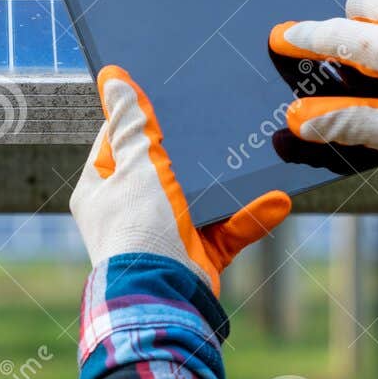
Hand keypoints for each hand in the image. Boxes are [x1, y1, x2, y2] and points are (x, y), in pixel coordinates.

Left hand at [71, 65, 291, 294]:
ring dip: (226, 182)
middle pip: (160, 166)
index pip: (115, 140)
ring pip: (199, 196)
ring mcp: (164, 233)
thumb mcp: (136, 165)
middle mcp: (129, 210)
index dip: (137, 116)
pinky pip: (226, 228)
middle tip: (214, 113)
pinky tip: (276, 200)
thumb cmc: (137, 230)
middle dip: (189, 146)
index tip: (162, 90)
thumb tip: (112, 78)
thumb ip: (133, 124)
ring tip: (252, 151)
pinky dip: (249, 216)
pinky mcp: (196, 254)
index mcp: (101, 187)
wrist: (166, 300)